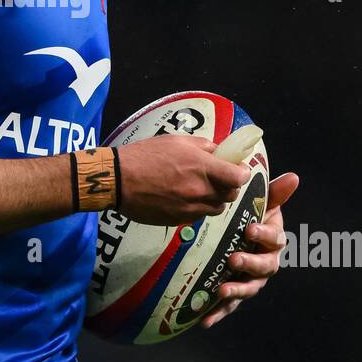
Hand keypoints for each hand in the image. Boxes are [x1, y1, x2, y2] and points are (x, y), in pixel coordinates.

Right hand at [115, 135, 252, 225]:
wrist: (119, 180)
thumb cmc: (146, 155)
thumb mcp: (176, 140)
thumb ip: (203, 146)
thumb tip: (218, 152)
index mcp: (202, 167)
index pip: (239, 178)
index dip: (242, 173)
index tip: (238, 169)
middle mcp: (200, 191)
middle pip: (231, 195)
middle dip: (230, 187)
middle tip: (220, 178)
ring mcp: (190, 209)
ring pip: (217, 208)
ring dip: (215, 199)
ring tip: (202, 189)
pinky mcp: (179, 221)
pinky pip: (199, 216)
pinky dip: (199, 208)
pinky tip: (185, 197)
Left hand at [198, 171, 298, 329]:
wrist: (236, 235)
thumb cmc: (250, 218)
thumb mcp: (261, 204)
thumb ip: (275, 193)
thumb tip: (294, 177)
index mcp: (273, 240)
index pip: (275, 239)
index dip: (264, 235)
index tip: (250, 229)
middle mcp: (265, 263)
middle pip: (263, 267)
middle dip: (250, 265)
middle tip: (234, 260)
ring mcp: (250, 280)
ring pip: (248, 288)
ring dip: (236, 291)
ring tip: (221, 291)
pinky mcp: (234, 294)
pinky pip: (228, 307)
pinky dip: (217, 314)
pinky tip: (204, 321)